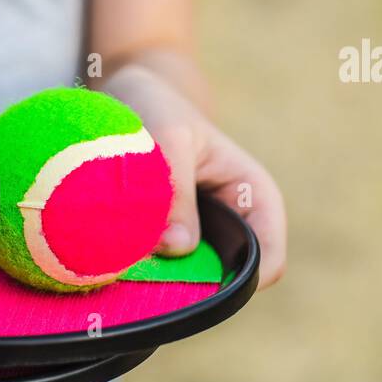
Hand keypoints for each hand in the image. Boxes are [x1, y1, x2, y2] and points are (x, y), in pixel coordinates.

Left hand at [100, 62, 286, 289]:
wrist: (130, 98)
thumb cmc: (160, 109)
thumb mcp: (169, 137)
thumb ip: (175, 190)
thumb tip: (177, 247)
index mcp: (255, 196)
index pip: (268, 261)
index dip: (238, 280)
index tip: (191, 278)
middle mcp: (234, 223)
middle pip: (227, 279)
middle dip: (193, 283)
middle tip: (147, 271)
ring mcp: (200, 236)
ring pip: (191, 280)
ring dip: (161, 277)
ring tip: (125, 259)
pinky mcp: (166, 241)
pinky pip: (161, 270)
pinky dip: (141, 268)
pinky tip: (114, 255)